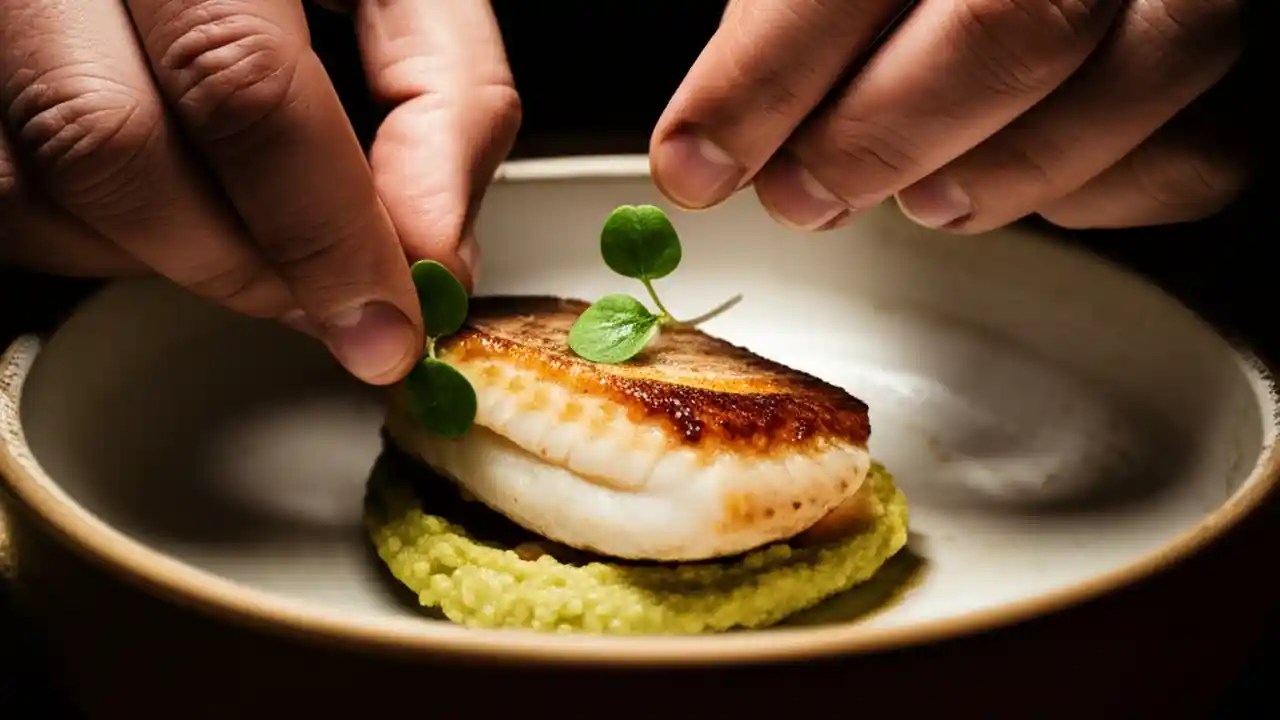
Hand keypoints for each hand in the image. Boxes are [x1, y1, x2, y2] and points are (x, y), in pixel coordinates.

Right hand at [0, 0, 519, 384]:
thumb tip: (434, 251)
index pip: (242, 86)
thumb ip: (443, 98)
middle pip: (116, 146)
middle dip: (250, 268)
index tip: (387, 320)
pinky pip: (6, 197)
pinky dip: (104, 244)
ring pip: (43, 186)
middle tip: (331, 304)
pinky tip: (180, 211)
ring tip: (265, 244)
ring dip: (174, 261)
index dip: (322, 232)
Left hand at [650, 0, 1250, 232]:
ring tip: (912, 199)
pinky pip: (1191, 153)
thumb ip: (787, 19)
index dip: (765, 73)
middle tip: (801, 193)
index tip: (697, 161)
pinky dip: (1093, 192)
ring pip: (1128, 79)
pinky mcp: (1236, 69)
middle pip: (1008, 24)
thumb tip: (708, 145)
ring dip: (992, 170)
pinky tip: (1013, 181)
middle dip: (877, 137)